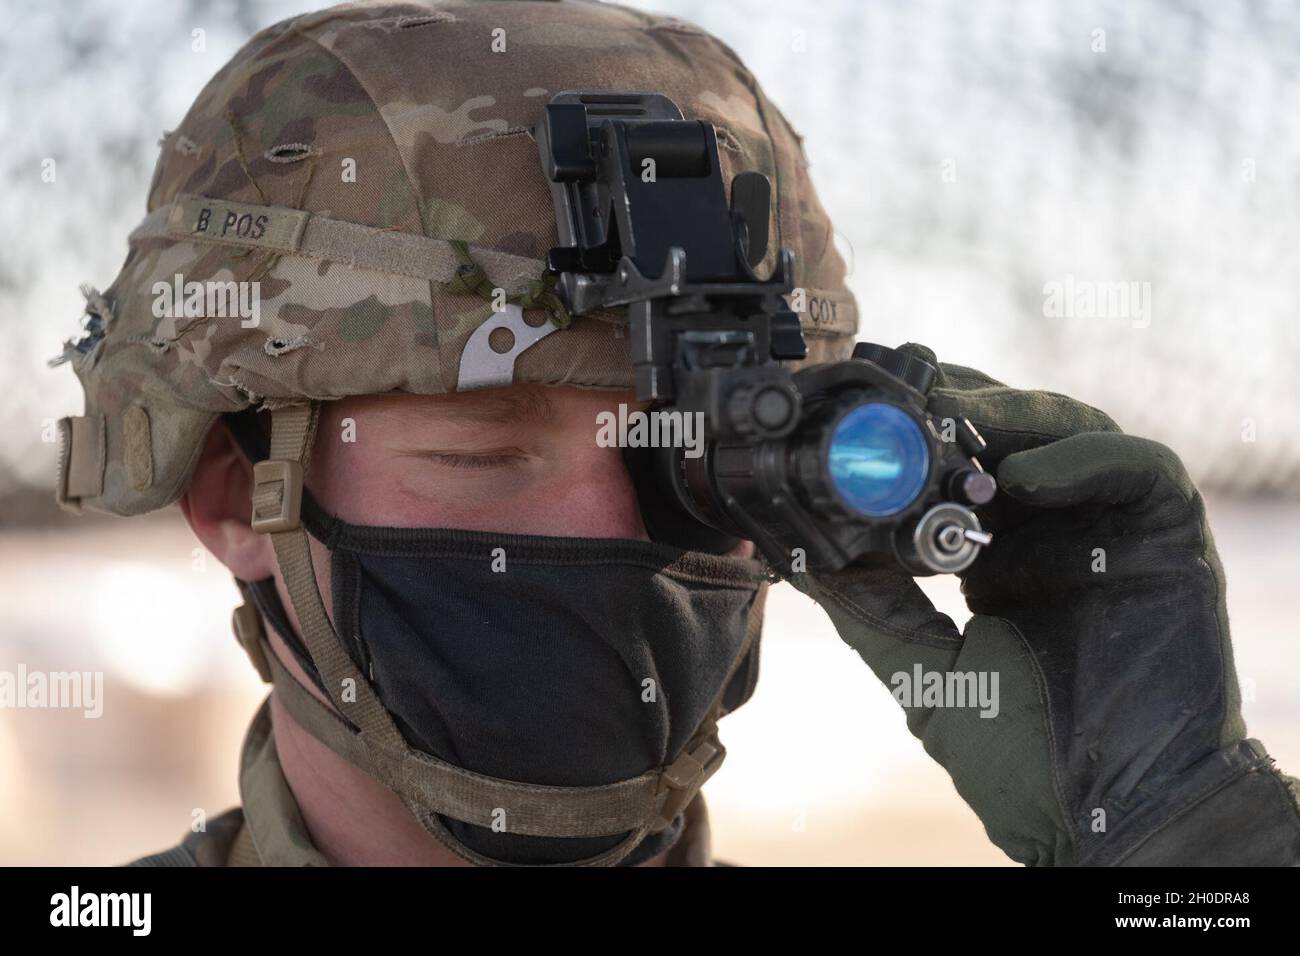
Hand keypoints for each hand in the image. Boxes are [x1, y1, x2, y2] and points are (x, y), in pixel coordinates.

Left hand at [792, 345, 1299, 864]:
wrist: (1112, 816)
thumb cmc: (1022, 760)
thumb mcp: (925, 675)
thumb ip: (870, 609)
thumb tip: (798, 556)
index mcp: (995, 557)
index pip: (957, 468)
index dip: (916, 435)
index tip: (865, 417)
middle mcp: (1052, 532)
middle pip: (1009, 433)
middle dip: (958, 407)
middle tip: (908, 395)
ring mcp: (1109, 529)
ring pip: (1070, 432)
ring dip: (1011, 415)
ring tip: (958, 421)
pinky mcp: (1168, 536)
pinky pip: (1139, 467)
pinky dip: (1084, 456)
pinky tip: (1026, 475)